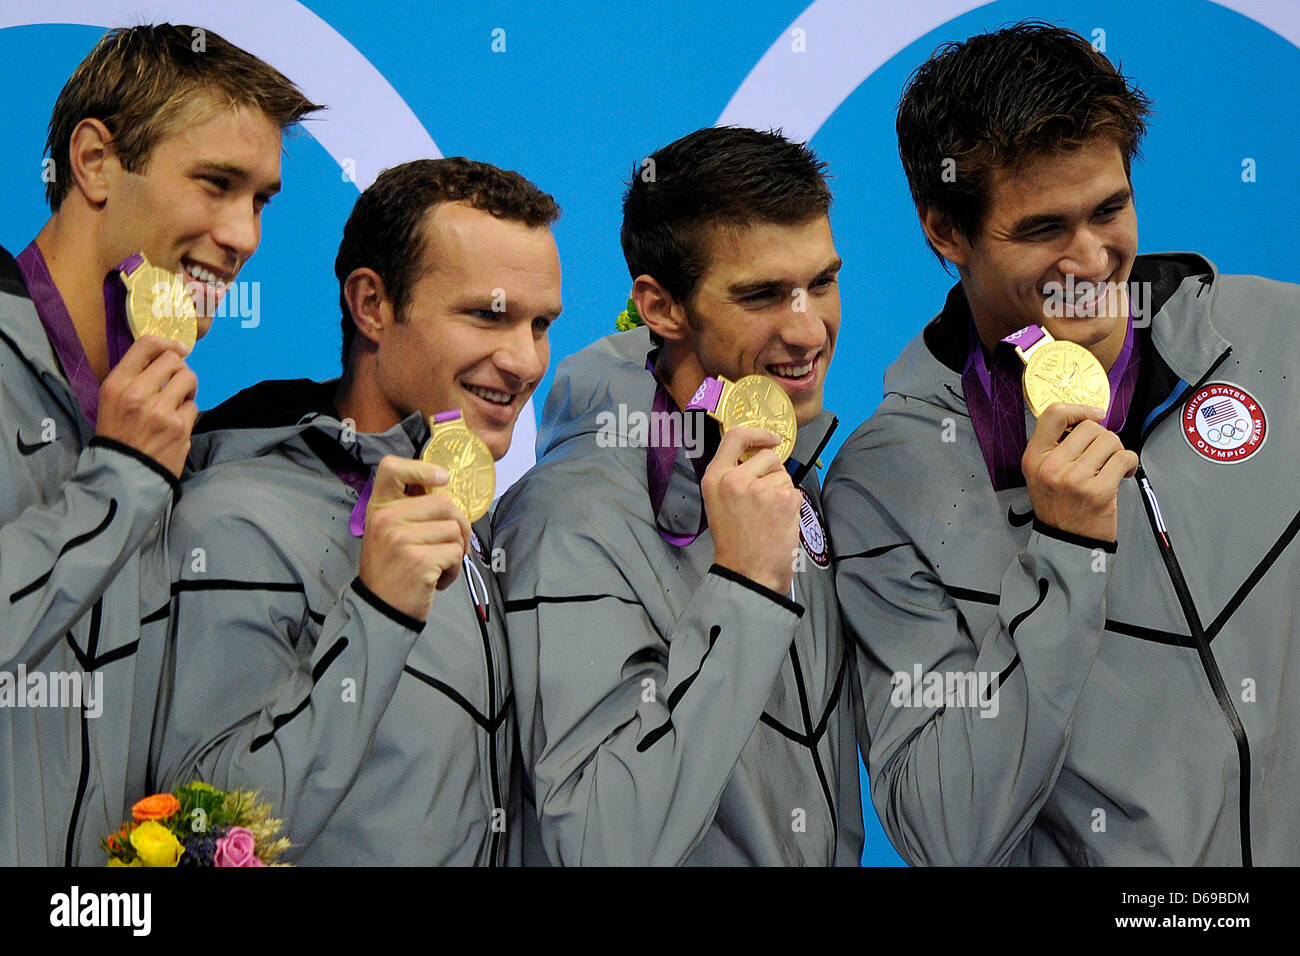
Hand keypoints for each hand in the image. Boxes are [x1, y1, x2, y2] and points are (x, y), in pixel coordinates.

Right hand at [95, 335, 197, 477]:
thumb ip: (134, 377)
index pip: (146, 345)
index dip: (167, 342)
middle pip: (173, 360)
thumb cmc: (118, 434)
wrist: (123, 473)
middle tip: (175, 382)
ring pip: (188, 379)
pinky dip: (187, 412)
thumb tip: (167, 354)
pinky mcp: (179, 428)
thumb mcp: (112, 400)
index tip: (178, 348)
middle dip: (179, 368)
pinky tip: (175, 423)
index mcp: (116, 384)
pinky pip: (193, 406)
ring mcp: (160, 411)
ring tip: (177, 400)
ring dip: (187, 387)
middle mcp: (137, 394)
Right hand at [358, 455, 471, 621]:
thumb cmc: (391, 569)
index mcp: (378, 508)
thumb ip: (408, 510)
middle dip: (459, 525)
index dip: (422, 467)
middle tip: (451, 545)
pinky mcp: (419, 560)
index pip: (392, 468)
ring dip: (455, 551)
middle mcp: (386, 519)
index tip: (442, 479)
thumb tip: (445, 490)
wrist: (380, 610)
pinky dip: (454, 569)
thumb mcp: (388, 532)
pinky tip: (436, 579)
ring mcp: (401, 539)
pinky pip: (456, 553)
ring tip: (437, 565)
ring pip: (454, 529)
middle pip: (444, 502)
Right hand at [702, 426, 801, 594]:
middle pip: (768, 456)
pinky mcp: (782, 499)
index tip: (770, 439)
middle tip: (766, 500)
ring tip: (769, 517)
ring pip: (784, 475)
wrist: (747, 573)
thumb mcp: (719, 503)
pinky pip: (795, 491)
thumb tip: (758, 458)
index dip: (757, 433)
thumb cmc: (735, 543)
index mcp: (714, 478)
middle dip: (774, 473)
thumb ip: (732, 477)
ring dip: (783, 492)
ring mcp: (759, 488)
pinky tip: (779, 523)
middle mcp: (734, 478)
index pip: (735, 436)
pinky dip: (792, 506)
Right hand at [1022, 403, 1139, 542]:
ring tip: (1112, 465)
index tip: (1092, 415)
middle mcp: (1051, 466)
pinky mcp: (1099, 491)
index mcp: (1034, 458)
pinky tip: (1122, 473)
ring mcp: (1075, 479)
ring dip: (1117, 450)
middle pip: (1090, 427)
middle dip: (1103, 437)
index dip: (1078, 409)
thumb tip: (1087, 419)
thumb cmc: (1058, 505)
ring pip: (1110, 440)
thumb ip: (1055, 446)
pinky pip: (1124, 458)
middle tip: (1102, 454)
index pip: (1053, 414)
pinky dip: (1129, 463)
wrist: (1066, 542)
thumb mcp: (1041, 473)